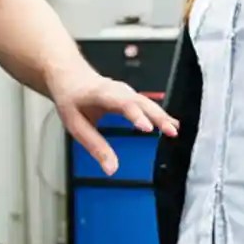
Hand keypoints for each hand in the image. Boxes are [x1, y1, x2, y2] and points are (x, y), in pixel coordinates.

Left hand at [51, 70, 178, 174]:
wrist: (69, 74)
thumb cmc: (70, 96)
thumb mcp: (75, 124)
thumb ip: (94, 146)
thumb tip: (111, 169)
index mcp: (100, 93)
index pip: (121, 102)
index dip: (136, 115)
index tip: (147, 128)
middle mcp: (116, 89)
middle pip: (140, 102)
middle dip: (156, 116)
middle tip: (170, 131)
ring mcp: (125, 90)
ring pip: (146, 102)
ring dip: (161, 115)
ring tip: (174, 131)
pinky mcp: (129, 95)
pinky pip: (147, 104)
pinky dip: (159, 113)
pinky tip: (172, 124)